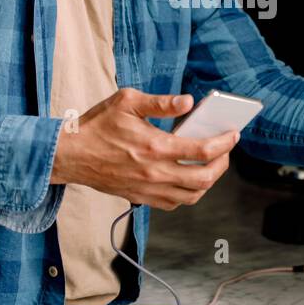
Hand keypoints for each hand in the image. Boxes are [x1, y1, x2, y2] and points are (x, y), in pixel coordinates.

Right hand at [49, 89, 238, 210]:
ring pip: (192, 195)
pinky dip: (189, 193)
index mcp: (155, 146)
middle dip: (223, 164)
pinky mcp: (141, 197)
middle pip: (204, 178)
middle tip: (226, 151)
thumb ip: (160, 103)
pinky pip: (175, 203)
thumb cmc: (98, 126)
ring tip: (212, 165)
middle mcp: (155, 172)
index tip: (233, 134)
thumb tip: (187, 102)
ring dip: (208, 181)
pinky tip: (189, 178)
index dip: (224, 143)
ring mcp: (148, 189)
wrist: (70, 155)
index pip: (203, 150)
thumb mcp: (127, 102)